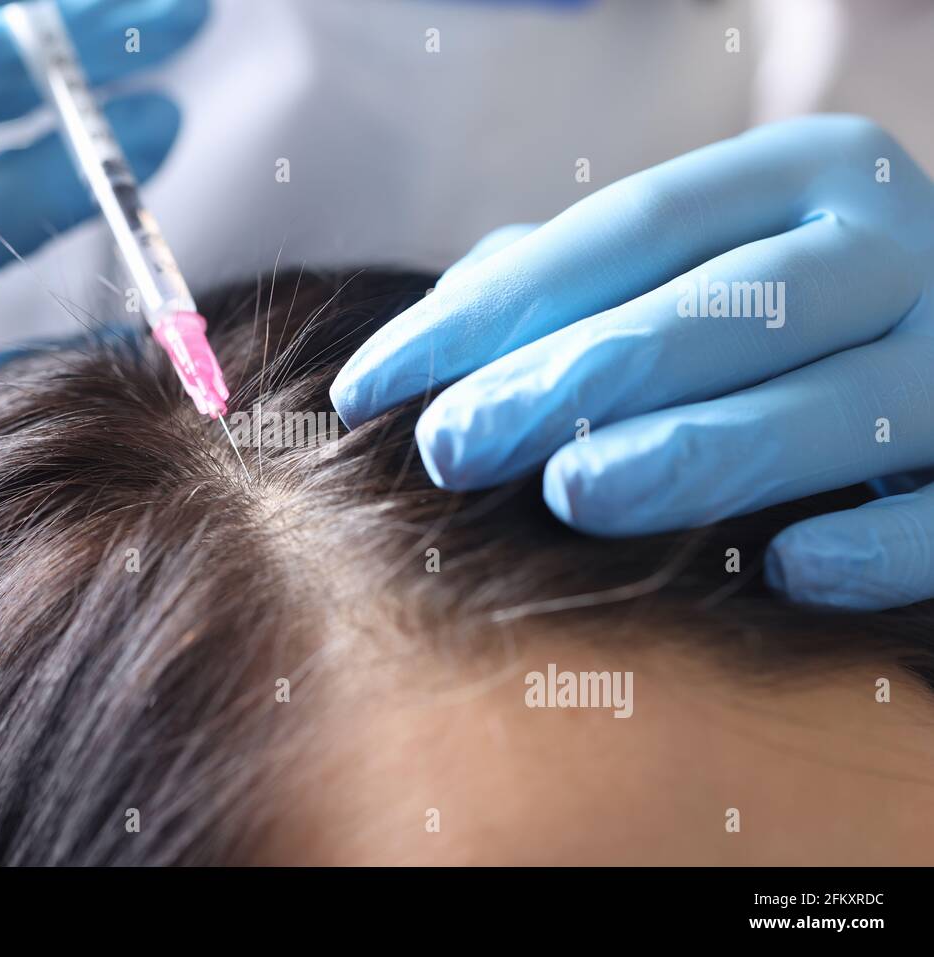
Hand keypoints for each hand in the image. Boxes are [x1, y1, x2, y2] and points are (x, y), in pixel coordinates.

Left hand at [332, 115, 933, 610]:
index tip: (370, 388)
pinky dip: (880, 541)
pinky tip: (784, 571)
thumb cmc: (785, 323)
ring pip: (835, 402)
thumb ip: (583, 280)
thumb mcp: (700, 265)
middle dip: (573, 378)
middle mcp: (893, 245)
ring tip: (575, 496)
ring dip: (702, 451)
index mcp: (804, 177)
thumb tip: (445, 321)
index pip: (625, 230)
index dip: (490, 311)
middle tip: (451, 450)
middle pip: (722, 307)